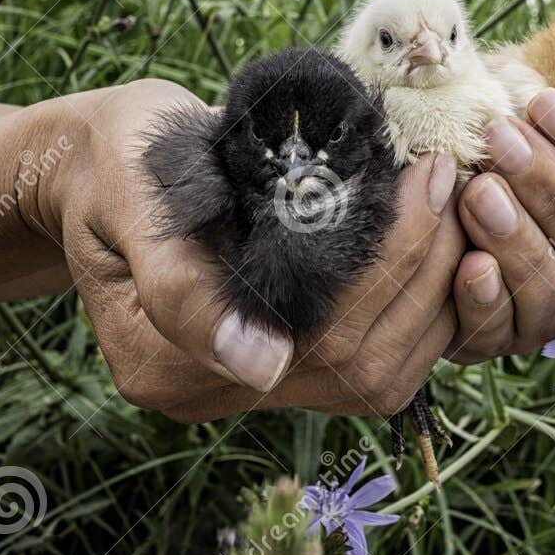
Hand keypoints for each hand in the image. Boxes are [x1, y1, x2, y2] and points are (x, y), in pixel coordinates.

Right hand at [22, 79, 464, 421]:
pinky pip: (378, 357)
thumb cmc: (118, 159)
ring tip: (455, 201)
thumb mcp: (135, 194)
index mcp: (163, 363)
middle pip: (360, 364)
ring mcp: (253, 388)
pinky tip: (439, 235)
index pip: (315, 339)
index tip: (424, 178)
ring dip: (436, 289)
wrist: (99, 163)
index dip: (390, 263)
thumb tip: (260, 368)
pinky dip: (423, 301)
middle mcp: (212, 396)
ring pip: (383, 374)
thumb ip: (181, 285)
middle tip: (448, 179)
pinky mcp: (290, 363)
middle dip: (423, 268)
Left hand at [446, 91, 554, 362]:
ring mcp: (552, 311)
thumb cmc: (524, 123)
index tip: (546, 104)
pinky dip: (485, 300)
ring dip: (518, 242)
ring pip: (552, 295)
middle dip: (549, 188)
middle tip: (501, 137)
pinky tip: (469, 263)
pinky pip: (498, 330)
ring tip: (478, 190)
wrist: (455, 156)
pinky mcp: (498, 334)